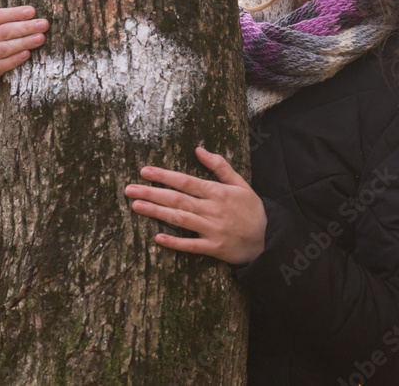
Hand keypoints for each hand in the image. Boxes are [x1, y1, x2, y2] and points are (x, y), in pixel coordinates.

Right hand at [0, 0, 47, 103]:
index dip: (14, 14)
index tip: (33, 11)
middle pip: (2, 32)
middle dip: (25, 27)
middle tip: (45, 24)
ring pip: (3, 49)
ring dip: (23, 42)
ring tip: (41, 38)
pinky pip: (1, 66)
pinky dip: (15, 59)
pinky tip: (28, 54)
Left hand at [124, 146, 266, 265]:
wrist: (269, 238)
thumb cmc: (252, 209)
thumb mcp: (240, 183)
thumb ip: (219, 166)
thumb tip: (199, 149)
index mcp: (218, 192)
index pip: (186, 181)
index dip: (164, 176)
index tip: (144, 171)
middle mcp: (212, 210)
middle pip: (178, 199)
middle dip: (152, 193)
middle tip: (129, 189)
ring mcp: (212, 229)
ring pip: (180, 219)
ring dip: (157, 212)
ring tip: (136, 206)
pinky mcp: (213, 248)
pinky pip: (191, 245)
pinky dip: (175, 242)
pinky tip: (157, 238)